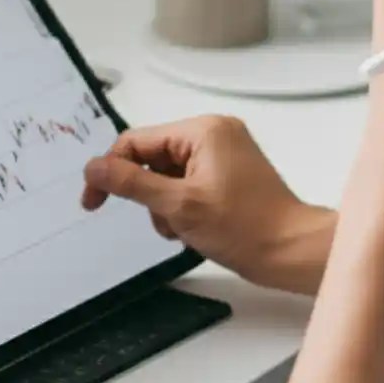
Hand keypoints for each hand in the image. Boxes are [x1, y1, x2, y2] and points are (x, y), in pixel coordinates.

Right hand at [81, 116, 334, 294]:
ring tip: (185, 230)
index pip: (138, 141)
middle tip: (165, 224)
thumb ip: (131, 183)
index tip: (92, 203)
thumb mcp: (179, 206)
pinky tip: (196, 230)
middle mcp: (214, 134)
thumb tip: (91, 167)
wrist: (292, 252)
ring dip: (165, 207)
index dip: (110, 170)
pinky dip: (182, 209)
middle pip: (153, 158)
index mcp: (203, 130)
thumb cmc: (242, 227)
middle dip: (150, 195)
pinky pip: (188, 185)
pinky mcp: (229, 175)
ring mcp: (224, 154)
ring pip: (168, 176)